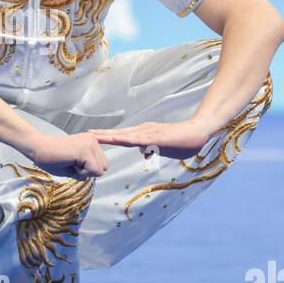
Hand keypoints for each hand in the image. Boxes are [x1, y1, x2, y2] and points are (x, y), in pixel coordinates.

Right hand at [22, 130, 109, 178]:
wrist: (37, 148)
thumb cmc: (52, 157)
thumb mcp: (76, 162)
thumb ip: (89, 166)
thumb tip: (99, 172)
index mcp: (92, 141)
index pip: (102, 164)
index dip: (88, 170)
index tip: (72, 161)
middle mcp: (93, 140)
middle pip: (103, 168)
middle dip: (88, 172)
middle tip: (71, 162)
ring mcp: (90, 144)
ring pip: (99, 171)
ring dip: (84, 172)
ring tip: (70, 162)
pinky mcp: (85, 151)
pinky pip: (93, 171)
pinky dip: (81, 173)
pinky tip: (69, 163)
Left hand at [88, 117, 214, 160]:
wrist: (197, 133)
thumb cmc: (182, 141)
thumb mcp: (162, 147)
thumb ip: (152, 148)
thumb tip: (143, 152)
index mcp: (144, 133)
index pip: (123, 136)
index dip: (108, 136)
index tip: (93, 137)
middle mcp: (144, 130)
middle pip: (119, 133)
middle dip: (102, 134)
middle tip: (86, 134)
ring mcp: (149, 132)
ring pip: (125, 135)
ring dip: (109, 136)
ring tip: (94, 136)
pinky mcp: (156, 137)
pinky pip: (137, 138)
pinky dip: (125, 139)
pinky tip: (115, 139)